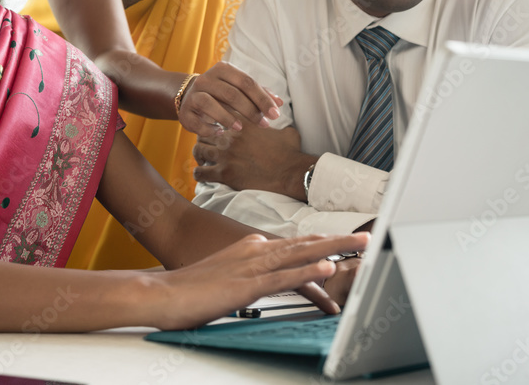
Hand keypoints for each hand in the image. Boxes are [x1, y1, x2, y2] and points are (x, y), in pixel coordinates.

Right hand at [151, 232, 369, 330]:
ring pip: (302, 255)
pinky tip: (327, 269)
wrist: (161, 292)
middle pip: (306, 243)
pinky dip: (308, 273)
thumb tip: (265, 276)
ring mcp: (253, 266)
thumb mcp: (227, 273)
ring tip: (360, 245)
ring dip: (334, 249)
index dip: (324, 242)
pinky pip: (283, 278)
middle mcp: (256, 250)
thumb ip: (249, 271)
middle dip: (338, 240)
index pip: (296, 244)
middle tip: (366, 237)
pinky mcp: (246, 285)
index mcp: (252, 247)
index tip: (345, 242)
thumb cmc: (189, 287)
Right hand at [177, 61, 282, 136]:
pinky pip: (196, 122)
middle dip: (250, 110)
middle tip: (264, 124)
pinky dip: (209, 129)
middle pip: (231, 94)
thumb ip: (259, 94)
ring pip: (210, 104)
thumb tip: (279, 103)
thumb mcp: (239, 88)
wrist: (190, 95)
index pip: (246, 82)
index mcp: (223, 69)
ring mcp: (193, 95)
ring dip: (228, 118)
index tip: (275, 114)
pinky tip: (220, 132)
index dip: (262, 99)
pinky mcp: (184, 112)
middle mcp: (206, 79)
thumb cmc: (222, 92)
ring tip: (241, 128)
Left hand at [193, 121, 316, 200]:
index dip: (214, 118)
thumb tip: (281, 117)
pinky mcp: (224, 173)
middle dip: (204, 136)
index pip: (218, 112)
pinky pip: (201, 173)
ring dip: (200, 154)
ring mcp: (225, 155)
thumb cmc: (290, 152)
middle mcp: (230, 136)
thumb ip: (277, 122)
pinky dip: (200, 173)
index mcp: (243, 123)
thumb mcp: (284, 130)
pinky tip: (204, 174)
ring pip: (199, 149)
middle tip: (208, 143)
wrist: (291, 173)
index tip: (215, 124)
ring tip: (204, 159)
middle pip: (204, 130)